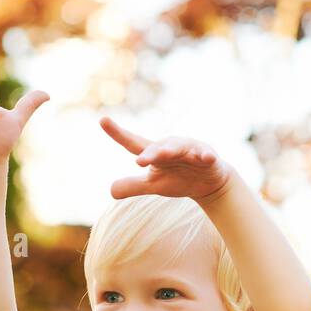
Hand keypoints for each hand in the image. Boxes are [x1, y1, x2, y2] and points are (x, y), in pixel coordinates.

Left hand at [100, 117, 232, 201]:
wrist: (208, 182)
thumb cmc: (178, 179)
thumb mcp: (154, 185)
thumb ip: (134, 186)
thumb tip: (111, 191)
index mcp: (154, 153)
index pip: (133, 143)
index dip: (117, 133)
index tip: (102, 120)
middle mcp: (170, 148)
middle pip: (157, 149)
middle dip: (150, 154)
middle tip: (139, 162)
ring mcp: (190, 151)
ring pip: (180, 148)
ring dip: (172, 150)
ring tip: (165, 154)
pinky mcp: (208, 157)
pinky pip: (206, 155)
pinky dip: (206, 155)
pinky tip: (207, 157)